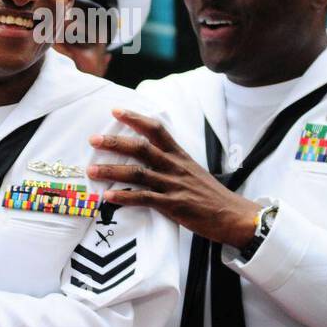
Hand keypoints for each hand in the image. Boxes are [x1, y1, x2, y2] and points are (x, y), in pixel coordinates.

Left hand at [87, 108, 258, 248]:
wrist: (234, 215)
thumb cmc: (212, 196)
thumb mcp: (193, 172)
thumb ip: (173, 164)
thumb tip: (151, 160)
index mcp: (180, 156)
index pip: (156, 130)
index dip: (135, 118)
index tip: (116, 111)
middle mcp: (175, 166)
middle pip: (141, 148)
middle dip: (115, 142)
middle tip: (93, 139)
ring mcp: (173, 185)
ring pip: (137, 173)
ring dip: (112, 170)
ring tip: (92, 170)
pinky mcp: (173, 205)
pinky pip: (144, 198)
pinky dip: (124, 197)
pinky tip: (108, 197)